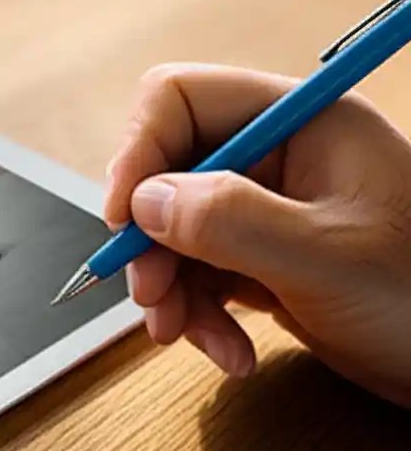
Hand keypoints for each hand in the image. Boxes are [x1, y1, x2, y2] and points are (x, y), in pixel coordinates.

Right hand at [105, 63, 410, 406]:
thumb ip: (231, 221)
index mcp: (301, 122)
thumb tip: (144, 202)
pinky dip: (199, 315)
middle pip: (166, 172)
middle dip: (150, 240)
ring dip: (169, 288)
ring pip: (173, 232)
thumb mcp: (328, 259)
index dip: (139, 152)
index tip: (122, 219)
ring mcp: (270, 211)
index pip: (179, 100)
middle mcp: (279, 156)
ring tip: (186, 337)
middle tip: (150, 298)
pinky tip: (228, 351)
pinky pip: (199, 274)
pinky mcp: (265, 261)